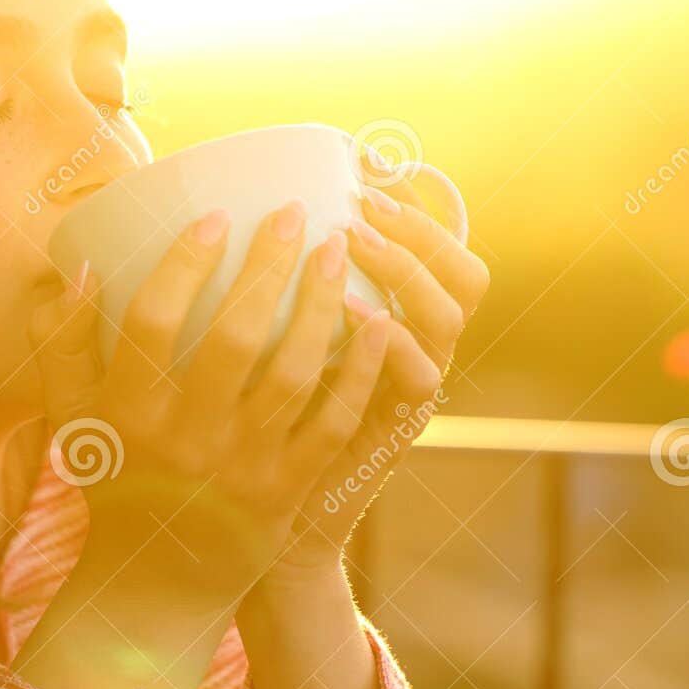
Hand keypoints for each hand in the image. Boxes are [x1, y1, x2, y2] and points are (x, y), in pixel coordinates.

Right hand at [31, 201, 392, 610]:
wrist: (155, 587)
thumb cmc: (116, 480)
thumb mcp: (73, 417)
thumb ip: (62, 342)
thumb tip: (82, 268)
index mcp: (127, 415)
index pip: (153, 323)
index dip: (184, 264)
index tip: (215, 218)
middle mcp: (186, 440)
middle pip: (234, 338)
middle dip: (268, 267)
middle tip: (294, 215)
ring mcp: (242, 469)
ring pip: (293, 374)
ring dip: (320, 306)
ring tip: (336, 253)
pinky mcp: (287, 492)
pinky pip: (333, 425)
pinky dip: (361, 374)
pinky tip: (380, 325)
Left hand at [252, 152, 490, 586]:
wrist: (263, 521)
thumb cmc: (252, 422)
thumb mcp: (268, 346)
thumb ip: (267, 290)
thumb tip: (224, 208)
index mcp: (395, 321)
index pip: (442, 249)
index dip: (419, 206)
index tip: (367, 167)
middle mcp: (417, 352)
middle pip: (464, 276)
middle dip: (417, 229)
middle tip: (360, 203)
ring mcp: (411, 393)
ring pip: (449, 318)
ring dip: (406, 271)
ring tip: (353, 240)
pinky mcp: (393, 433)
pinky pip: (417, 382)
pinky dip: (392, 342)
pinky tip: (352, 312)